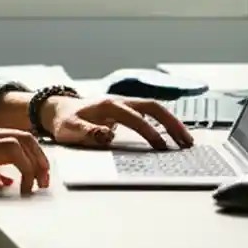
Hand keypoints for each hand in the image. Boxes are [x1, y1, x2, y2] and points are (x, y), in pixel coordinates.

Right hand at [0, 125, 50, 194]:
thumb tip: (4, 182)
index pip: (21, 137)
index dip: (37, 156)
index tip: (42, 174)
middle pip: (25, 139)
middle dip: (40, 161)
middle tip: (44, 181)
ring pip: (16, 144)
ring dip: (30, 166)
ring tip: (32, 186)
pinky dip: (10, 173)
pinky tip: (10, 187)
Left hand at [43, 96, 194, 150]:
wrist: (60, 109)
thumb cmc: (66, 122)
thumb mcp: (70, 130)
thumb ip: (87, 133)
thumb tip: (107, 135)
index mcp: (108, 106)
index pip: (135, 117)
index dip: (149, 131)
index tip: (161, 146)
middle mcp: (121, 101)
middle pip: (153, 107)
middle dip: (172, 123)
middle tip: (186, 142)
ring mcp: (126, 104)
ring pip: (156, 109)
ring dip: (173, 123)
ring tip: (187, 140)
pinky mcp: (129, 110)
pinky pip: (152, 113)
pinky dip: (166, 123)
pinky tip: (176, 135)